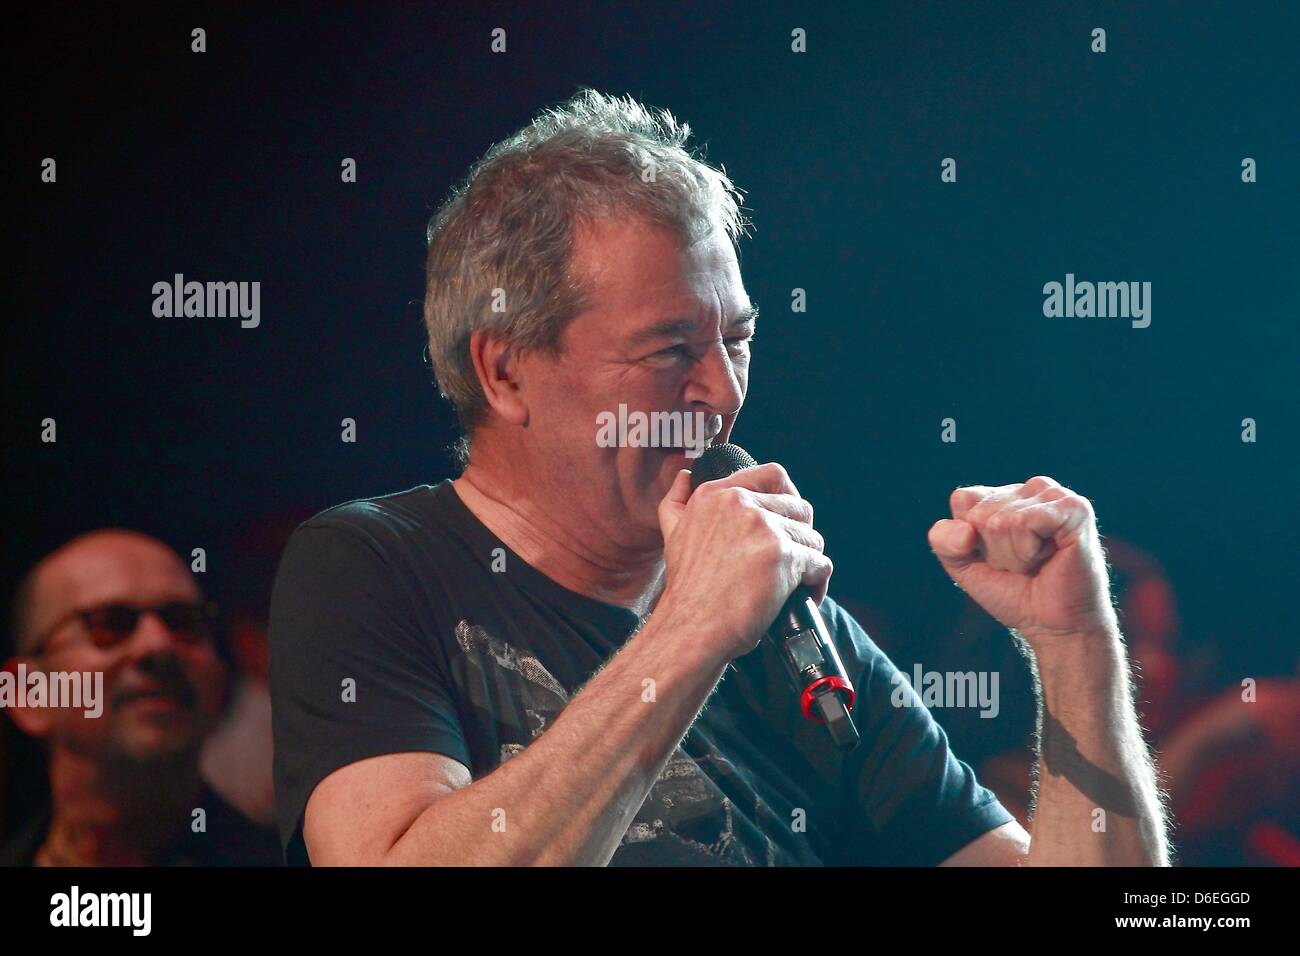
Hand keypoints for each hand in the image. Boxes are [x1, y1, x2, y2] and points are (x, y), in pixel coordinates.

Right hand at [657, 463, 831, 661]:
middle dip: (801, 535)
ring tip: (796, 583)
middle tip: (792, 559)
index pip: (772, 475)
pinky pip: (820, 564)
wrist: (690, 627)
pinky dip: (817, 583)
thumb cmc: (686, 590)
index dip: (788, 496)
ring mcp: (763, 528)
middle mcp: (739, 503)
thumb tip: (683, 478)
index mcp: (715, 495)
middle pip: (799, 508)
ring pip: (812, 537)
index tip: (787, 520)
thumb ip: (677, 501)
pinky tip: (803, 596)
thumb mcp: (672, 535)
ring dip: (809, 562)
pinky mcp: (782, 555)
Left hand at [927, 476, 1116, 648]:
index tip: (998, 557)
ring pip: (1002, 521)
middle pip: (980, 513)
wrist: (1053, 626)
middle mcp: (1031, 487)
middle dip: (995, 551)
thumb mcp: (963, 565)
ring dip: (1015, 555)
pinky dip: (1029, 551)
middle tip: (1022, 565)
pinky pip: (1025, 522)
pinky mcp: (1074, 508)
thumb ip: (944, 541)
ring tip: (1037, 563)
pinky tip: (1050, 556)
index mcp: (1006, 494)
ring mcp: (1055, 494)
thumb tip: (965, 530)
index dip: (970, 539)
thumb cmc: (1014, 592)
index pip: (963, 500)